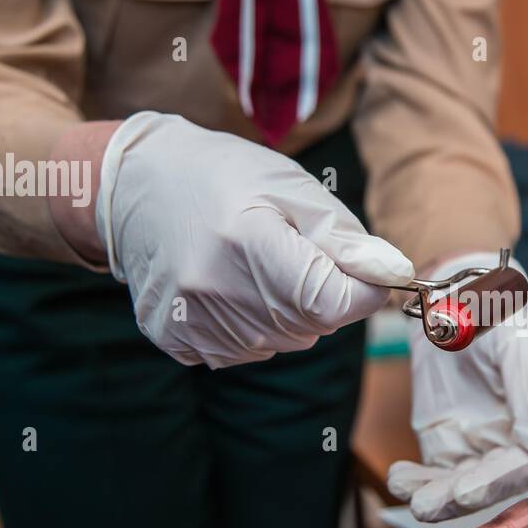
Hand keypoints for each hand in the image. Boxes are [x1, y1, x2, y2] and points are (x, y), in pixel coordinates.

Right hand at [87, 112, 413, 367]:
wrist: (133, 186)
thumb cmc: (223, 177)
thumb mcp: (291, 188)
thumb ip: (345, 238)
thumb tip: (394, 275)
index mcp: (247, 241)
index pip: (333, 302)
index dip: (363, 292)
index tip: (366, 273)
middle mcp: (212, 288)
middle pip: (312, 326)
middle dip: (324, 296)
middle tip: (294, 253)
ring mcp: (188, 319)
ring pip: (283, 343)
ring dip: (288, 313)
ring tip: (254, 265)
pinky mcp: (174, 337)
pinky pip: (244, 351)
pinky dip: (252, 325)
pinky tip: (229, 285)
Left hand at [387, 253, 527, 521]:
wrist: (454, 298)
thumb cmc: (497, 312)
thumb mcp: (518, 342)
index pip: (527, 463)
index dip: (499, 481)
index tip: (467, 491)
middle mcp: (515, 440)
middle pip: (492, 482)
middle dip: (459, 498)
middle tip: (427, 504)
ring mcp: (479, 445)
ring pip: (460, 484)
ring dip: (434, 495)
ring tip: (408, 491)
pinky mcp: (447, 444)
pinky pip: (433, 474)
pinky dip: (416, 481)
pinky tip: (400, 478)